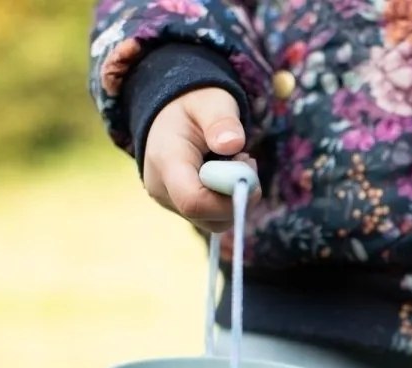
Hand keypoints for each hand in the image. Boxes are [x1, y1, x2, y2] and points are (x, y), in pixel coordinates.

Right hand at [143, 87, 259, 231]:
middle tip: (245, 159)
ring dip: (235, 197)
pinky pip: (213, 216)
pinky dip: (228, 199)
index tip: (250, 174)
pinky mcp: (181, 208)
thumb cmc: (194, 105)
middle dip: (237, 196)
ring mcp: (169, 202)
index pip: (194, 201)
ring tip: (235, 161)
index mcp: (165, 161)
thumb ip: (222, 121)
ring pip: (215, 221)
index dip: (229, 199)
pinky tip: (226, 173)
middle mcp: (162, 189)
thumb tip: (233, 144)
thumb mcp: (211, 103)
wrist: (171, 113)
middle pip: (209, 218)